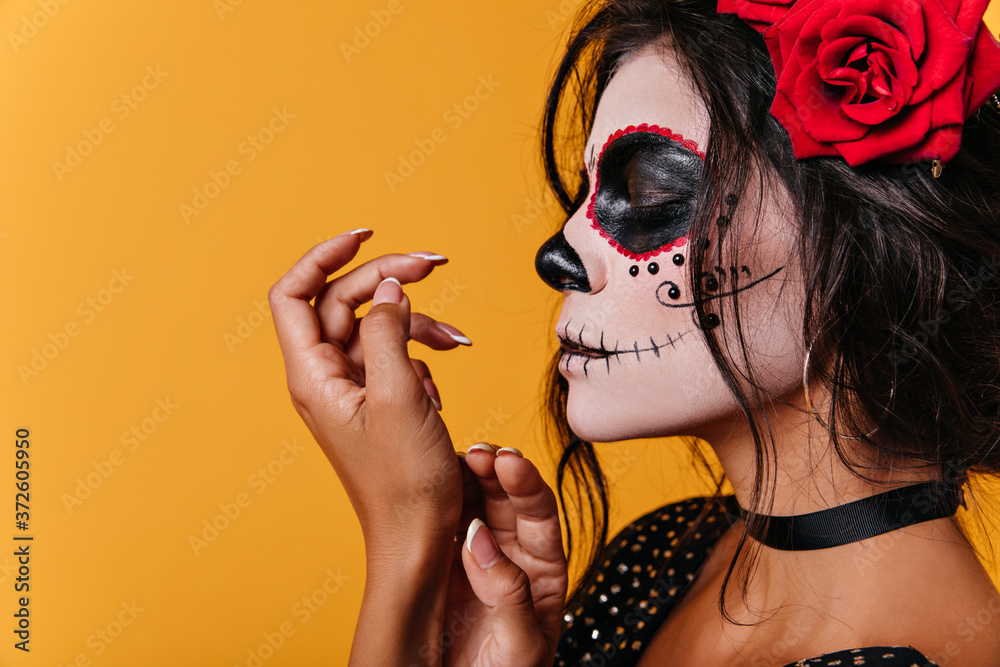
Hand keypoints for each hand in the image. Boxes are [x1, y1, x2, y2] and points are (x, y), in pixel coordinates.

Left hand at [268, 231, 470, 545]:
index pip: (294, 293)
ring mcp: (352, 391)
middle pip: (345, 303)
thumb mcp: (400, 395)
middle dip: (389, 280)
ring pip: (377, 328)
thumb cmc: (405, 484)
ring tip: (456, 339)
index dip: (324, 256)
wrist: (421, 540)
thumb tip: (388, 288)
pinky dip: (422, 355)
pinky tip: (442, 379)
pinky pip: (394, 357)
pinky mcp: (378, 403)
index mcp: (312, 376)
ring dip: (417, 322)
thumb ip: (390, 332)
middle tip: (434, 265)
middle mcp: (325, 378)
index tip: (367, 234)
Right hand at [441, 444, 568, 666]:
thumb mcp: (521, 645)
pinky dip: (438, 501)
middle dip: (494, 470)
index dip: (526, 484)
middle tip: (477, 452)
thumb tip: (479, 541)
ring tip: (452, 459)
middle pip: (506, 499)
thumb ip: (508, 595)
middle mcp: (512, 555)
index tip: (509, 462)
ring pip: (473, 504)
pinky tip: (432, 484)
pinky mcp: (441, 564)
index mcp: (542, 570)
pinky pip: (442, 524)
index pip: (540, 515)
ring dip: (466, 478)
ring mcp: (475, 557)